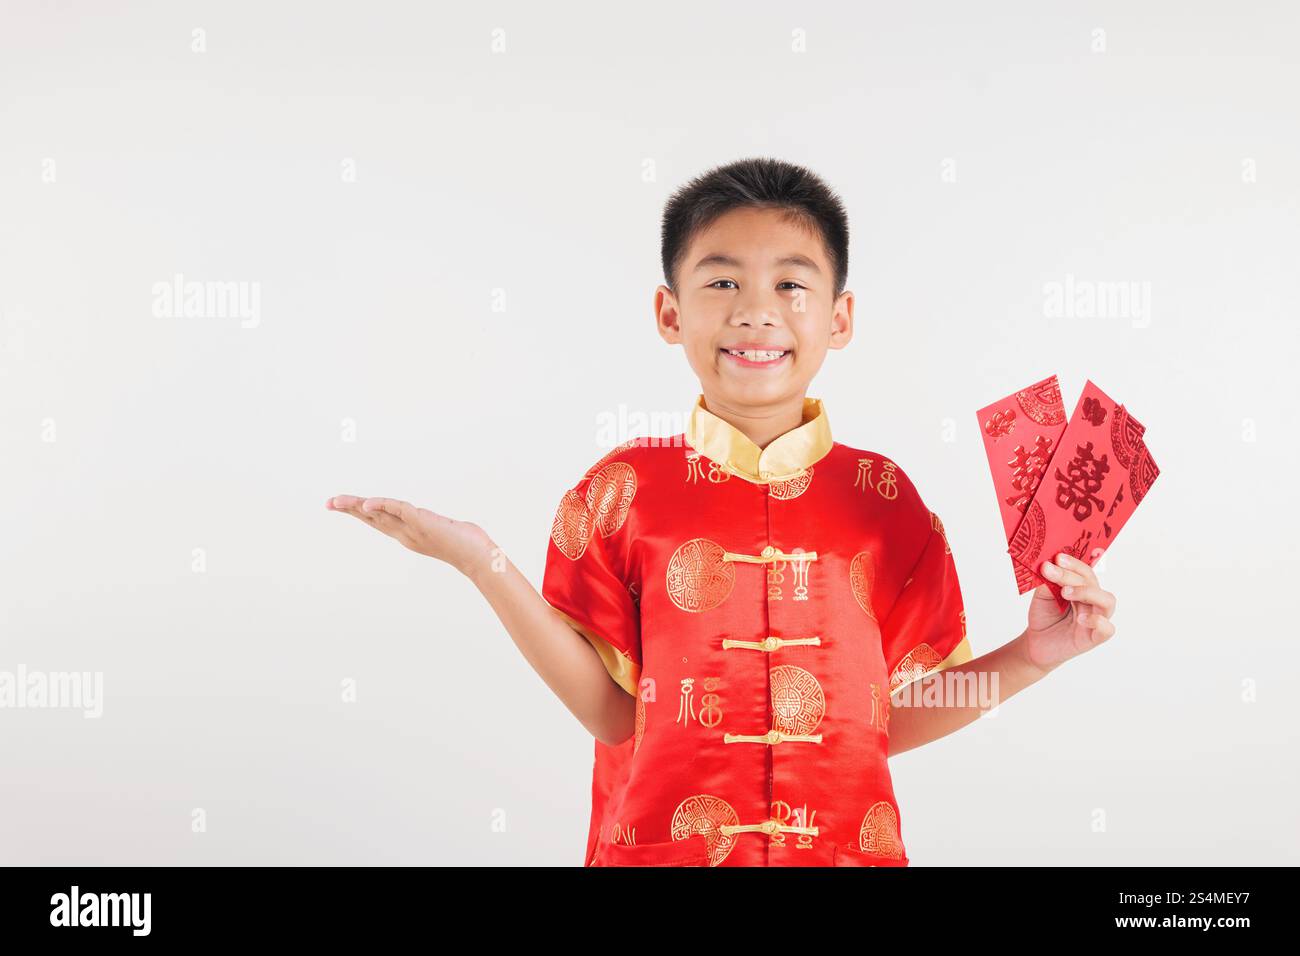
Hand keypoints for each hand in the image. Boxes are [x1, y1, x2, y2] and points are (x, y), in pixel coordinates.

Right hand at [326, 495, 495, 577]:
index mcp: (408, 535)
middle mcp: (406, 534)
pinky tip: (369, 503)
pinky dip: (383, 506)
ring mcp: (414, 529)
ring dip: (358, 507)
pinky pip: (400, 510)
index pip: (378, 521)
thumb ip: (431, 524)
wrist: (481, 559)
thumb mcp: (442, 530)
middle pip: (372, 519)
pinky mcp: (424, 523)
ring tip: (337, 501)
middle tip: (328, 503)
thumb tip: (427, 520)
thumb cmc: (467, 545)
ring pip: (380, 515)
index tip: (340, 506)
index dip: (359, 513)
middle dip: (349, 510)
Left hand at [1020, 549, 1116, 674]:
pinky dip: (1098, 621)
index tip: (1056, 557)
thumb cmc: (1044, 617)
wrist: (1036, 643)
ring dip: (1087, 592)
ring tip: (1065, 592)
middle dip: (1072, 575)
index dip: (1073, 563)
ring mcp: (1097, 619)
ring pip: (1107, 601)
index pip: (1084, 571)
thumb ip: (1048, 582)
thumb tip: (1049, 566)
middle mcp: (1093, 601)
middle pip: (1092, 582)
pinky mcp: (1095, 638)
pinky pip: (1107, 629)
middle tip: (1050, 570)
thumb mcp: (1042, 596)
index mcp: (1082, 588)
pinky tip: (1081, 618)